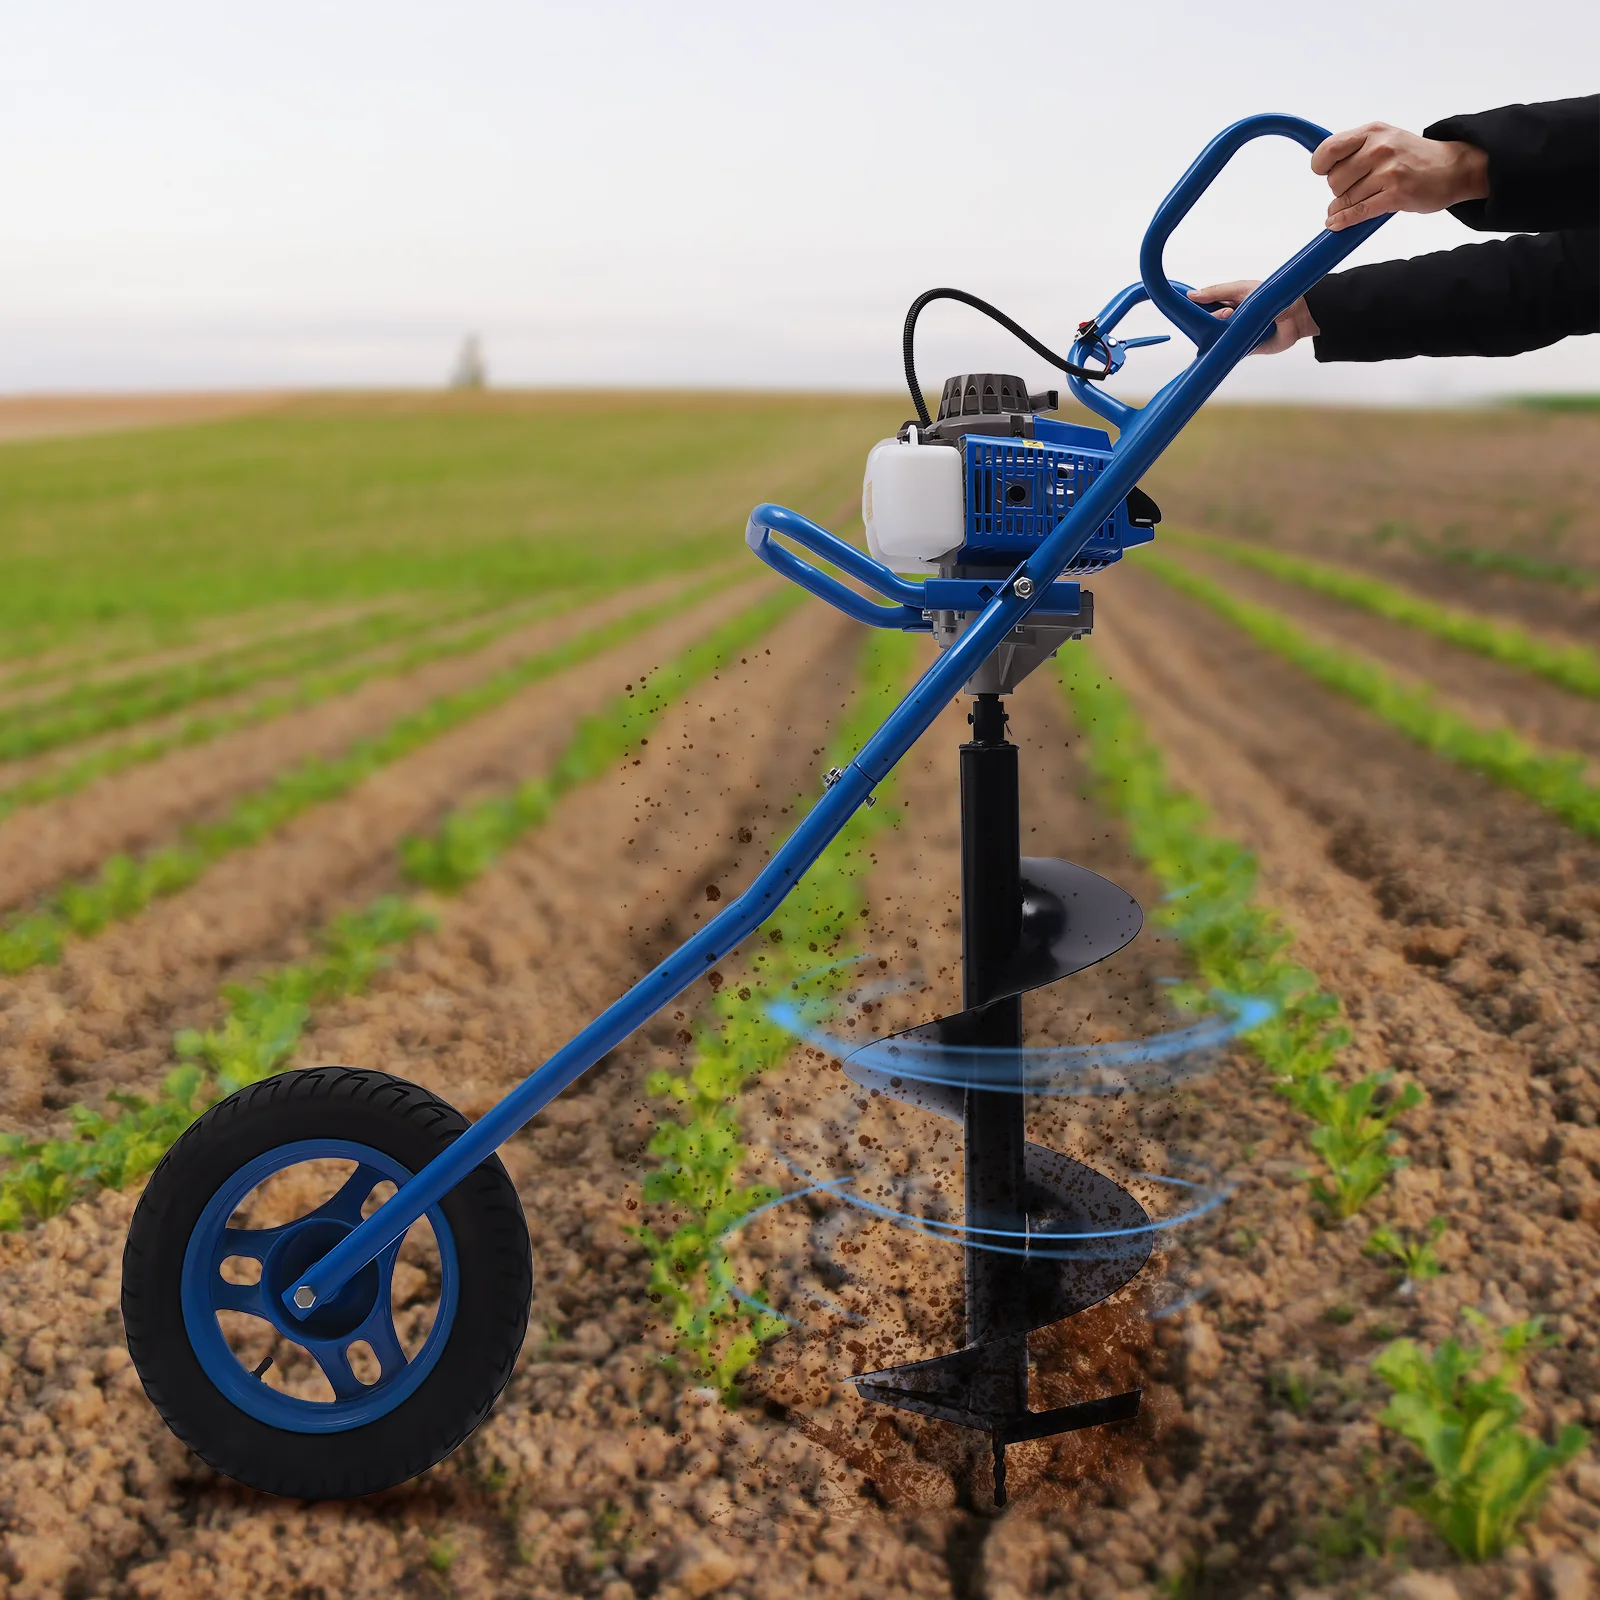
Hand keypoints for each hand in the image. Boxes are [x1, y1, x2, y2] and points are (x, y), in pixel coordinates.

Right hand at [1186, 281, 1318, 354]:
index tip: (1192, 306)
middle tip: (1227, 314)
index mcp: (1226, 302)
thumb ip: (1217, 291)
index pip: (1203, 306)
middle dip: (1213, 319)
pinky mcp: (1242, 349)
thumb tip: (1191, 295)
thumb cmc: (1273, 297)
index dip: (1197, 307)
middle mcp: (1228, 320)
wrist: (1297, 316)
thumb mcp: (1241, 289)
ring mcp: (1234, 335)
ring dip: (1218, 334)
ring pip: (1214, 339)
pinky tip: (1221, 346)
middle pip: (1207, 323)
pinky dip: (1221, 352)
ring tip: (1232, 324)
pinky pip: (1225, 353)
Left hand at [1311, 122, 1488, 229]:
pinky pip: (1358, 212)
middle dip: (1339, 189)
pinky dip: (1344, 220)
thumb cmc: (1413, 156)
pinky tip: (1337, 223)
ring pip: (1345, 199)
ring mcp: (1388, 172)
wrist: (1453, 167)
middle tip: (1355, 187)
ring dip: (1345, 206)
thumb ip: (1355, 149)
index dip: (1320, 165)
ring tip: (1360, 200)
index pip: (1328, 149)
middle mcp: (1379, 148)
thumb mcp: (1384, 138)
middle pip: (1334, 180)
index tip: (1323, 171)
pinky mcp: (1396, 194)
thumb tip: (1321, 166)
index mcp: (1373, 131)